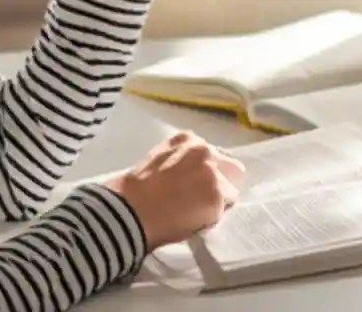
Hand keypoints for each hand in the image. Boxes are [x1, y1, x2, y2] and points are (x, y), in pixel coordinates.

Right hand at [107, 131, 245, 249]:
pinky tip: (190, 222)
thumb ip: (181, 162)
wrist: (128, 211)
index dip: (207, 174)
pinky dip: (210, 220)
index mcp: (188, 140)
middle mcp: (205, 151)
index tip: (195, 187)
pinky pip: (222, 213)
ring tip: (191, 214)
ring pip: (230, 194)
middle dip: (222, 185)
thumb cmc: (134, 191)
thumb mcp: (158, 160)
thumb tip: (191, 177)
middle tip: (200, 201)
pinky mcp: (217, 197)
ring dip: (216, 204)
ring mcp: (213, 174)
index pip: (213, 156)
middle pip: (232, 170)